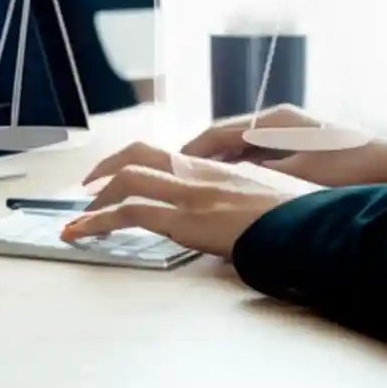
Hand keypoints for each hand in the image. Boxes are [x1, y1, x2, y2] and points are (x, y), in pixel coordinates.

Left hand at [64, 143, 311, 258]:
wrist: (310, 226)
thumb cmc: (298, 221)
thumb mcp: (269, 205)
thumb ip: (246, 205)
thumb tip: (241, 224)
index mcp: (218, 169)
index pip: (165, 154)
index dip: (134, 161)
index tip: (117, 175)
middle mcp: (199, 173)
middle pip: (137, 153)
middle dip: (105, 169)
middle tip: (87, 188)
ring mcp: (191, 193)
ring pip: (126, 180)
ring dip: (94, 201)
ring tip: (76, 221)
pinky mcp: (185, 218)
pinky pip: (129, 213)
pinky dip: (97, 222)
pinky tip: (81, 233)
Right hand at [180, 104, 386, 192]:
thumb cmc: (354, 170)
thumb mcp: (302, 179)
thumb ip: (260, 179)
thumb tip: (224, 185)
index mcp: (275, 121)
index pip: (218, 133)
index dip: (190, 152)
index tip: (165, 168)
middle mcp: (278, 121)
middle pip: (226, 138)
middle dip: (200, 160)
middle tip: (174, 181)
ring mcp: (290, 132)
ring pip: (242, 149)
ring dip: (221, 166)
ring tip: (199, 188)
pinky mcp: (301, 147)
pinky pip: (259, 156)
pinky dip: (242, 169)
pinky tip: (236, 190)